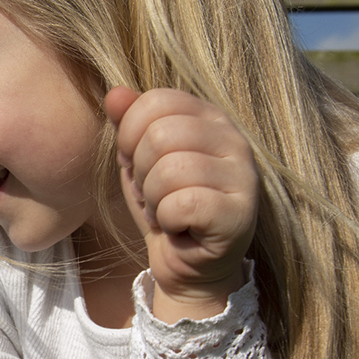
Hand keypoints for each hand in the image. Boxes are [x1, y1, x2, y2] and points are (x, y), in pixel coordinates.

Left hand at [104, 87, 258, 321]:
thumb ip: (129, 123)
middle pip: (159, 135)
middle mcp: (234, 139)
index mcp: (210, 116)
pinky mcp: (240, 214)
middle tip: (153, 193)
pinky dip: (167, 221)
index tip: (136, 162)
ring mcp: (244, 176)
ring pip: (169, 171)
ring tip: (167, 211)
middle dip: (141, 172)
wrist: (188, 265)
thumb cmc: (164, 206)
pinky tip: (180, 227)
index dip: (130, 135)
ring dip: (153, 199)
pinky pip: (181, 204)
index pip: (156, 101)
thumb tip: (115, 93)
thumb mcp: (138, 160)